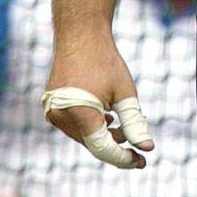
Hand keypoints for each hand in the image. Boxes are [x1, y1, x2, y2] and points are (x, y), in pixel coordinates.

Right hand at [43, 34, 153, 168]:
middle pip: (92, 143)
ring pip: (82, 135)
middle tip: (137, 144)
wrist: (80, 35)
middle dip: (116, 145)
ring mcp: (52, 112)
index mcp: (80, 115)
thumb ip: (134, 123)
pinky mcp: (50, 106)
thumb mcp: (125, 93)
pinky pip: (72, 124)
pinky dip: (90, 125)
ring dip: (103, 134)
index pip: (103, 148)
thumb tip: (146, 148)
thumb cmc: (105, 62)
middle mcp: (61, 117)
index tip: (141, 161)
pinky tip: (105, 116)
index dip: (123, 158)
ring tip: (120, 123)